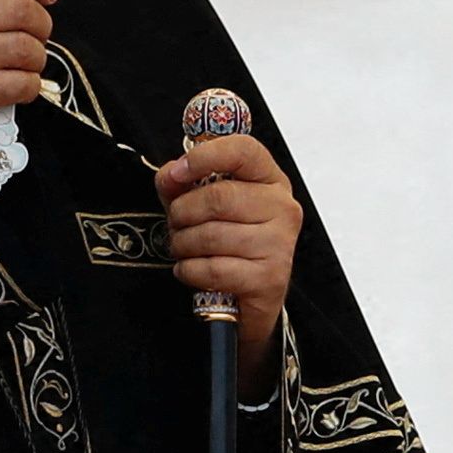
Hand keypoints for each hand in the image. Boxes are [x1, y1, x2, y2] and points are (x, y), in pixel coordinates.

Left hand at [157, 122, 304, 394]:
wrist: (251, 301)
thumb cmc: (229, 245)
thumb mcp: (203, 206)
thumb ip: (183, 184)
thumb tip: (170, 174)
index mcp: (270, 181)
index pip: (243, 150)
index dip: (205, 156)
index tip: (178, 172)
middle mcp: (282, 208)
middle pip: (218, 197)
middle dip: (182, 213)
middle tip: (175, 224)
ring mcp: (280, 244)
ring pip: (211, 235)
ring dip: (183, 245)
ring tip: (183, 249)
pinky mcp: (269, 279)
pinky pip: (213, 268)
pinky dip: (190, 270)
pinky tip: (191, 270)